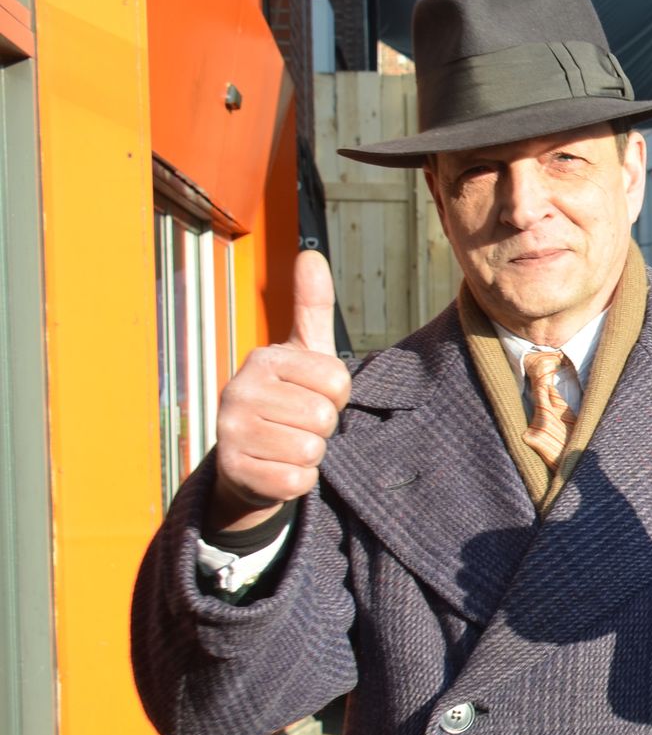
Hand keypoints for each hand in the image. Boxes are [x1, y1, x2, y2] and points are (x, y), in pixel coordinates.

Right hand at [208, 249, 351, 532]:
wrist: (248, 461)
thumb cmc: (286, 402)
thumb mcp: (303, 354)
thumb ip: (311, 307)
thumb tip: (311, 253)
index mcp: (262, 359)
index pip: (337, 381)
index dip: (336, 396)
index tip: (313, 396)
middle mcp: (238, 391)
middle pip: (324, 417)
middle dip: (322, 427)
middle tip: (299, 425)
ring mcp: (231, 432)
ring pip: (310, 450)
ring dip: (310, 455)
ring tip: (287, 445)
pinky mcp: (235, 471)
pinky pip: (296, 480)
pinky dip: (298, 481)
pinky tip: (278, 469)